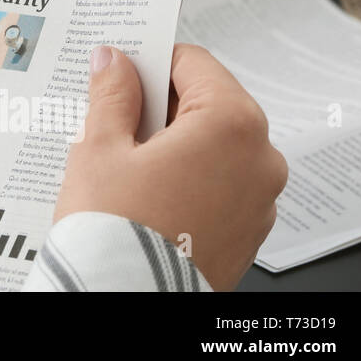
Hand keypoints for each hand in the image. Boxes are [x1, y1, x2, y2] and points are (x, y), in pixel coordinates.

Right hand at [55, 43, 287, 289]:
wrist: (126, 300)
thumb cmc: (116, 230)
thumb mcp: (100, 146)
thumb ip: (112, 93)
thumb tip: (114, 62)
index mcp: (231, 125)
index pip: (193, 63)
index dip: (150, 60)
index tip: (121, 69)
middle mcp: (260, 159)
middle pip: (207, 102)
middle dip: (160, 105)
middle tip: (114, 119)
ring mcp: (260, 198)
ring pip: (214, 144)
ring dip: (174, 141)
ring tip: (125, 163)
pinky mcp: (249, 230)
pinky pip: (220, 182)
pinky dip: (188, 176)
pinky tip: (146, 191)